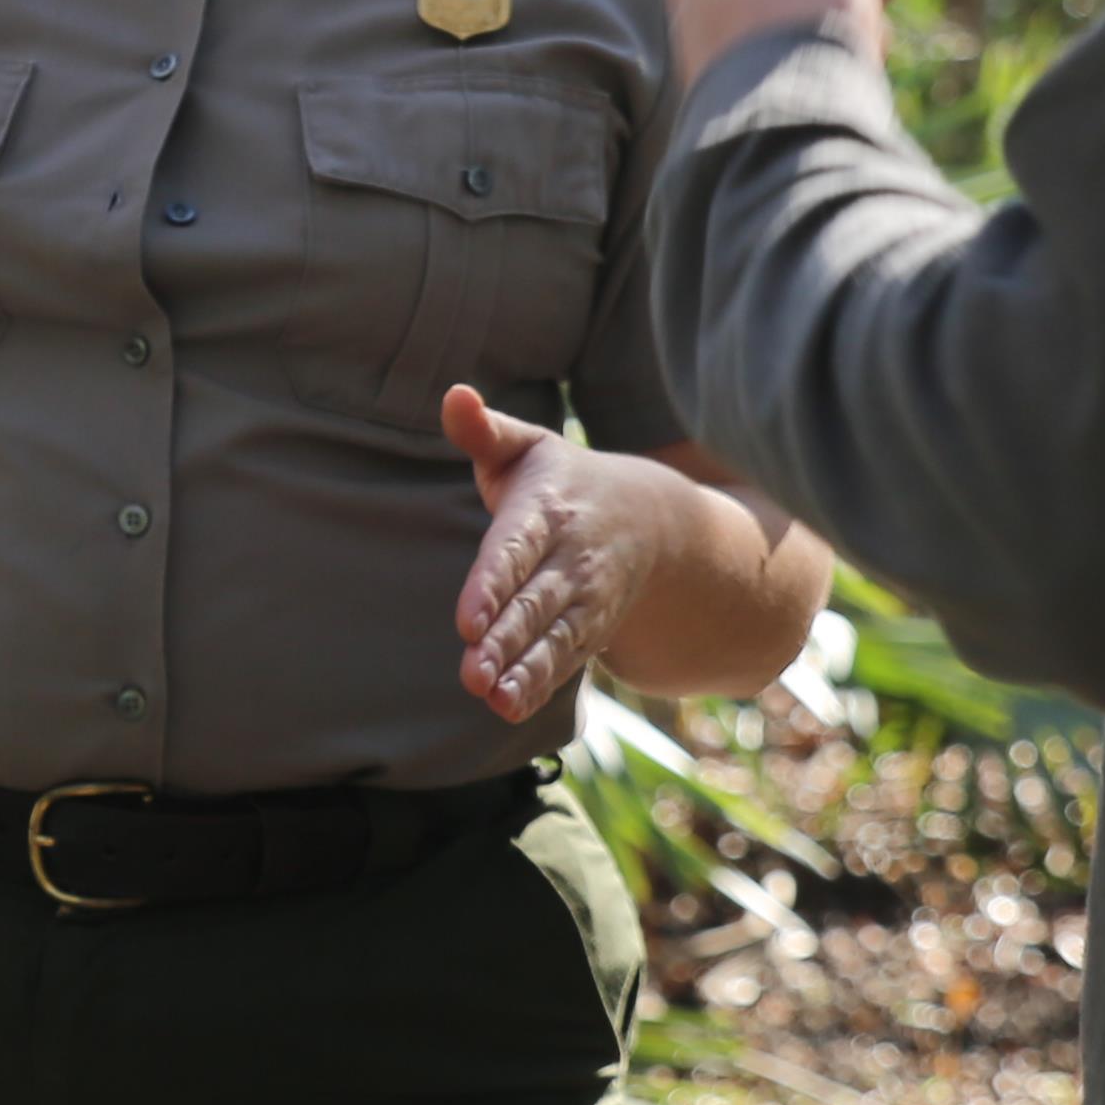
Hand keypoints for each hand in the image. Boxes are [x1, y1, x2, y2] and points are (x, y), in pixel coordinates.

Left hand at [445, 385, 658, 725]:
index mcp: (547, 511)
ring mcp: (585, 600)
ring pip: (555, 639)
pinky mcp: (590, 629)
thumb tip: (454, 395)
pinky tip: (511, 708)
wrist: (650, 519)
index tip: (466, 621)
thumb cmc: (561, 480)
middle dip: (505, 639)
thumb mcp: (526, 445)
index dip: (491, 586)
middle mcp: (571, 560)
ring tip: (494, 699)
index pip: (514, 550)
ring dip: (526, 671)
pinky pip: (567, 659)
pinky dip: (541, 684)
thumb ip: (483, 429)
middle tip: (472, 672)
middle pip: (535, 604)